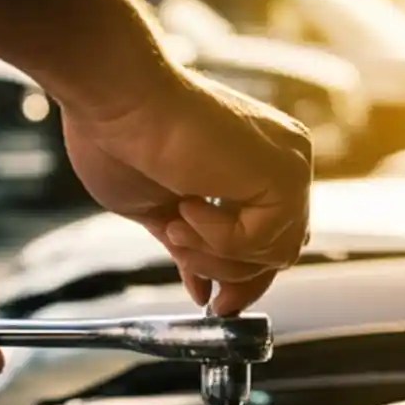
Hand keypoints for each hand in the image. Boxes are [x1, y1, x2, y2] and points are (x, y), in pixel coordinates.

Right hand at [61, 70, 311, 314]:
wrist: (117, 102)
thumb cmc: (121, 139)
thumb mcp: (159, 211)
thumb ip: (190, 250)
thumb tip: (204, 293)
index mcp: (254, 166)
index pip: (270, 237)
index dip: (242, 275)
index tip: (216, 303)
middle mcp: (280, 161)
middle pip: (280, 251)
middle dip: (235, 275)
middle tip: (200, 282)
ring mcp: (287, 164)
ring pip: (276, 253)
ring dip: (218, 255)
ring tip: (176, 225)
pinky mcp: (285, 172)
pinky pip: (266, 240)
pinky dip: (222, 238)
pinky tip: (190, 205)